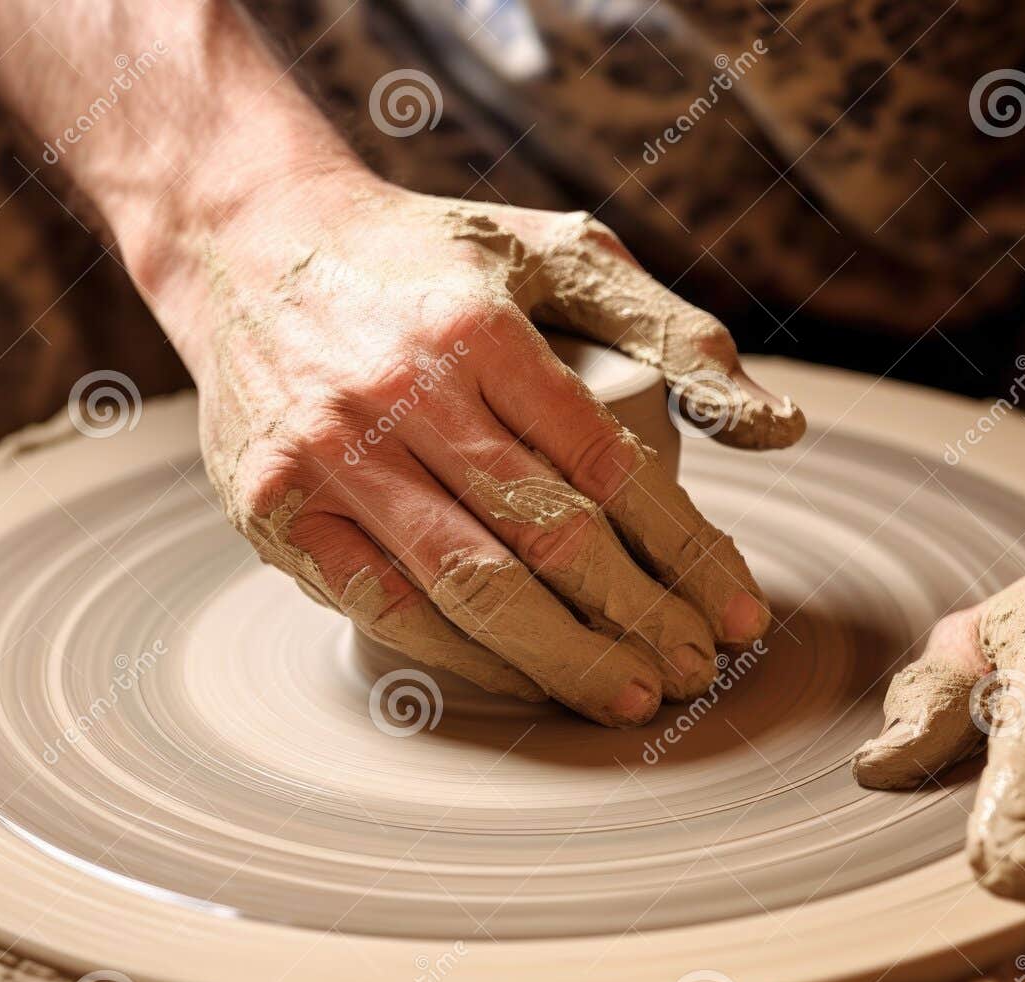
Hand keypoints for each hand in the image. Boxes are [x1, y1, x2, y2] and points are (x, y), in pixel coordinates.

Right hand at [145, 178, 803, 725]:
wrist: (247, 242)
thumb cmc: (425, 258)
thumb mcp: (552, 251)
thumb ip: (669, 330)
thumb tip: (777, 429)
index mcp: (480, 329)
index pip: (610, 464)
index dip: (686, 548)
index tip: (736, 610)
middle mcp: (401, 394)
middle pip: (548, 538)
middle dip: (639, 619)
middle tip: (697, 670)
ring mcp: (330, 456)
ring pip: (470, 586)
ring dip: (563, 659)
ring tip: (632, 697)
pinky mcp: (274, 506)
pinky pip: (384, 607)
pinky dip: (462, 656)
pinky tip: (525, 682)